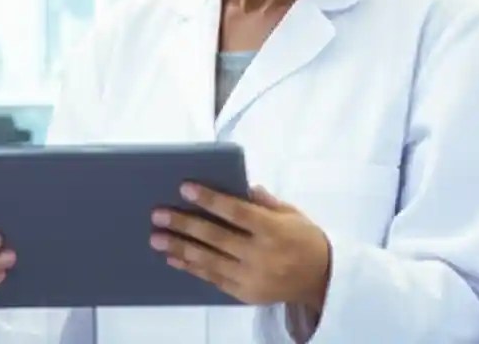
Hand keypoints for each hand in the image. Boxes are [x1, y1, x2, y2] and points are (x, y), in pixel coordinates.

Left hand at [150, 184, 331, 311]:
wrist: (322, 280)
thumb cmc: (304, 238)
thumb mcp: (291, 214)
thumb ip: (265, 202)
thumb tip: (241, 186)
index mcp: (274, 230)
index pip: (236, 212)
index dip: (210, 200)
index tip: (185, 188)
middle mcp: (261, 255)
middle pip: (216, 237)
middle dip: (185, 224)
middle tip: (158, 214)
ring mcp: (252, 278)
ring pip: (209, 260)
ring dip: (180, 247)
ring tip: (156, 238)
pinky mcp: (244, 294)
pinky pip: (213, 279)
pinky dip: (191, 268)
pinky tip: (173, 258)